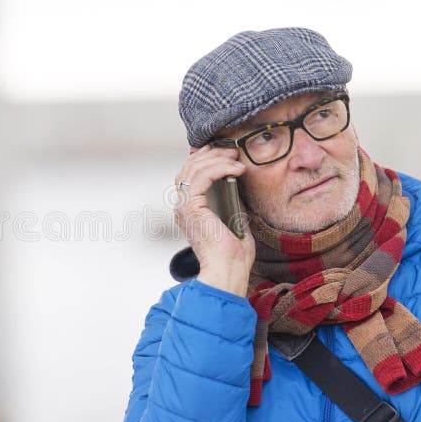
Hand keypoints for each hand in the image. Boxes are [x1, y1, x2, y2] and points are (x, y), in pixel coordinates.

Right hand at [173, 144, 255, 296]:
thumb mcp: (235, 219)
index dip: (204, 157)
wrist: (228, 271)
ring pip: (194, 168)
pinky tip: (236, 168)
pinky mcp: (191, 207)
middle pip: (188, 166)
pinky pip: (201, 177)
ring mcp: (184, 206)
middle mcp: (182, 206)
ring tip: (236, 158)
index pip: (190, 174)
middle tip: (232, 150)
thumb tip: (237, 184)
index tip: (225, 151)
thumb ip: (232, 202)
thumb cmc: (233, 254)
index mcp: (189, 209)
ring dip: (217, 157)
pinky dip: (219, 167)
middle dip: (211, 153)